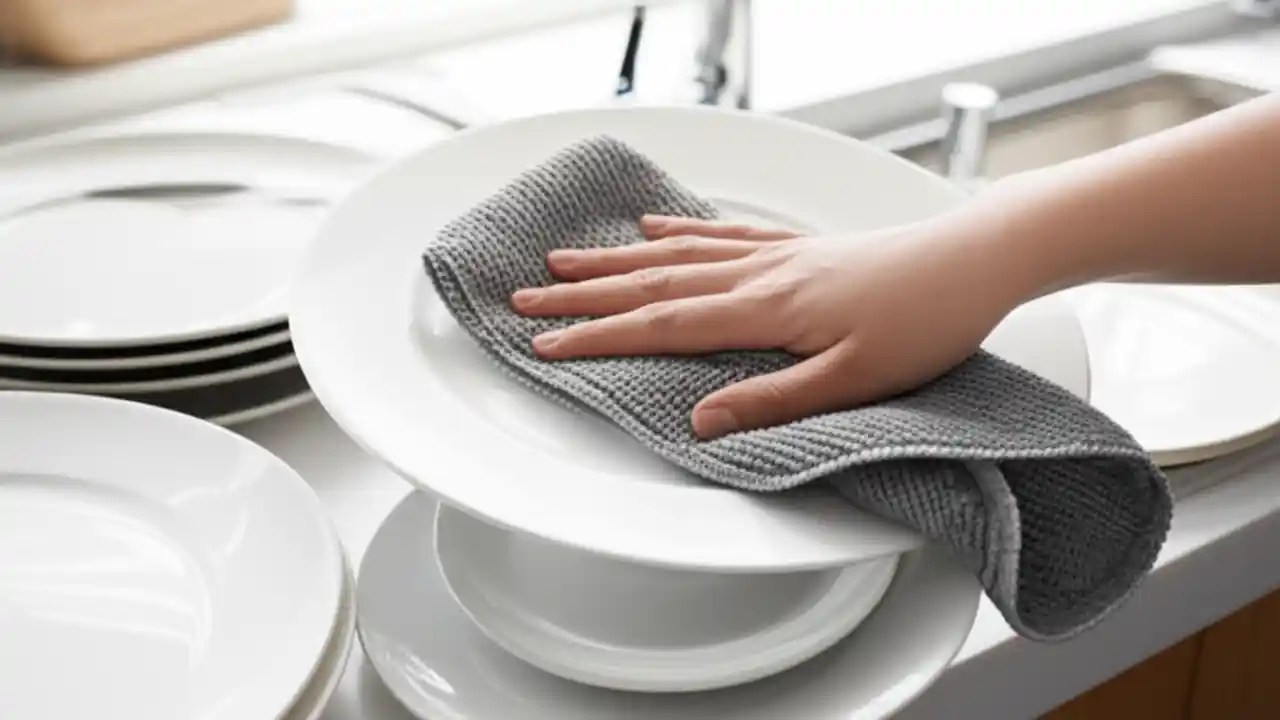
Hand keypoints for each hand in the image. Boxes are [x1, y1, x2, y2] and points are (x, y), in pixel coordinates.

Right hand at [511, 213, 1018, 438]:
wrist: (974, 259)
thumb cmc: (924, 324)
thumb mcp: (853, 382)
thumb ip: (773, 402)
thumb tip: (700, 422)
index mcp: (766, 311)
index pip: (662, 324)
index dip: (598, 336)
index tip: (545, 342)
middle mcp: (758, 274)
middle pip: (651, 282)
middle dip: (583, 292)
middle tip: (526, 296)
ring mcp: (774, 253)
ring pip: (676, 252)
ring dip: (615, 258)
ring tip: (565, 257)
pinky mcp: (795, 245)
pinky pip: (721, 231)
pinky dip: (680, 228)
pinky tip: (655, 225)